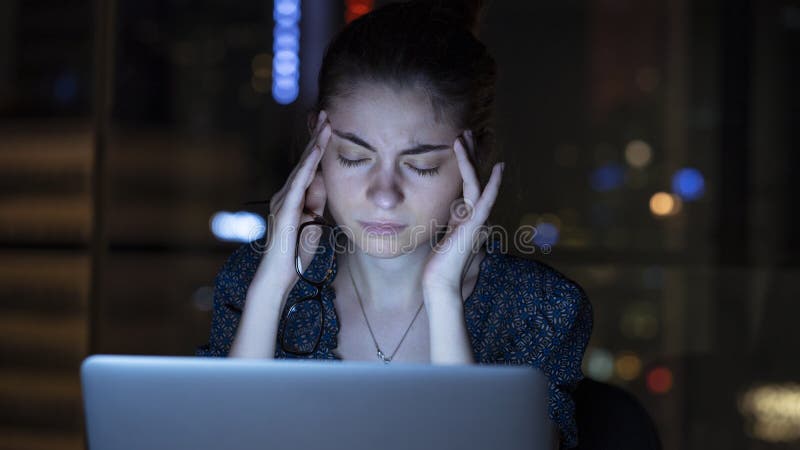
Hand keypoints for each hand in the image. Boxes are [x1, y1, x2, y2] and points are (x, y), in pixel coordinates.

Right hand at [253, 110, 331, 303]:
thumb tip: (325, 178)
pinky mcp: (285, 210)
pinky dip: (308, 167)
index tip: (329, 126)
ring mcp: (283, 201)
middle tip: (326, 114)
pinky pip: (298, 184)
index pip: (308, 167)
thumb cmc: (296, 251)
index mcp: (293, 197)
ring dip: (314, 146)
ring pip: (301, 168)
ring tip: (325, 126)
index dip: (318, 146)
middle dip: (315, 137)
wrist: (280, 274)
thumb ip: (317, 200)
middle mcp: (285, 194)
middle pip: (304, 161)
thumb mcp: (314, 221)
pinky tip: (316, 153)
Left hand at [421, 130, 503, 294]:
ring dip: (471, 158)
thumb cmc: (438, 264)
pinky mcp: (475, 225)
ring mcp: (477, 220)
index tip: (461, 143)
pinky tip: (499, 167)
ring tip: (465, 135)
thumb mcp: (442, 234)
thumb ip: (449, 220)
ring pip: (476, 182)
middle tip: (468, 130)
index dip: (466, 162)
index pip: (468, 183)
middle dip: (471, 153)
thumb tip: (449, 208)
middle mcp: (475, 215)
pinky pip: (484, 199)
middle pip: (475, 177)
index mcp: (467, 216)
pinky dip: (492, 182)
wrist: (440, 284)